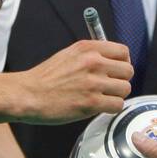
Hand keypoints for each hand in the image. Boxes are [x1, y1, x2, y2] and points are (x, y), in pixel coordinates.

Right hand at [17, 40, 132, 124]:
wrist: (28, 94)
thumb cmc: (46, 77)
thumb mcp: (69, 55)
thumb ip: (91, 55)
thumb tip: (113, 61)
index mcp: (88, 48)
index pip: (123, 51)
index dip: (123, 62)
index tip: (116, 70)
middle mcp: (93, 62)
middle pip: (128, 71)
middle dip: (121, 80)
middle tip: (109, 87)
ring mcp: (93, 83)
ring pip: (125, 89)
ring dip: (116, 95)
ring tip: (103, 98)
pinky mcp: (91, 103)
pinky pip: (118, 105)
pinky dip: (111, 108)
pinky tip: (99, 107)